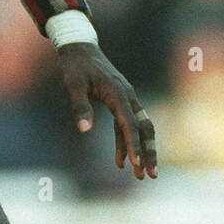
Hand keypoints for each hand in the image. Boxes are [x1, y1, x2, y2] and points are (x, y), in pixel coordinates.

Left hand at [54, 43, 156, 180]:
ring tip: (140, 175)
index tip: (135, 164)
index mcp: (118, 92)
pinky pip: (126, 125)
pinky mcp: (120, 102)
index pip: (128, 123)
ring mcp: (126, 99)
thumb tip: (84, 130)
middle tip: (151, 175)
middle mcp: (127, 96)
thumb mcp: (73, 84)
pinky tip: (120, 161)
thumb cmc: (75, 66)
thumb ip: (79, 105)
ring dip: (140, 151)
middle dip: (148, 152)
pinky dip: (125, 142)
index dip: (132, 145)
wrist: (80, 47)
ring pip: (139, 128)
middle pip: (144, 128)